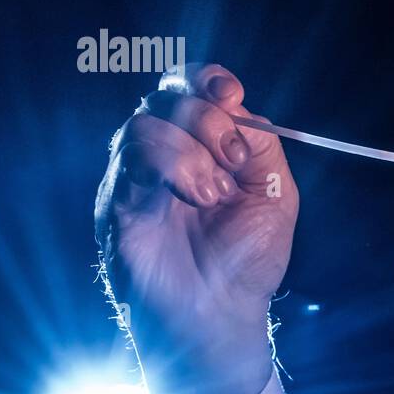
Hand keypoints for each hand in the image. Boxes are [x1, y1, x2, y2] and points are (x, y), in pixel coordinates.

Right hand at [95, 64, 298, 393]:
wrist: (223, 314)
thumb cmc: (247, 259)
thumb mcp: (275, 193)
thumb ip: (262, 143)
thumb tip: (238, 103)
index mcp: (203, 145)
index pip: (190, 85)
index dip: (207, 78)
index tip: (232, 94)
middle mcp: (164, 153)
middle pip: (165, 94)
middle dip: (207, 117)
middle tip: (235, 160)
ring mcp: (136, 177)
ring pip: (144, 123)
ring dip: (191, 150)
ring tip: (214, 195)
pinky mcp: (117, 204)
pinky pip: (131, 160)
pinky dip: (170, 167)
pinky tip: (194, 199)